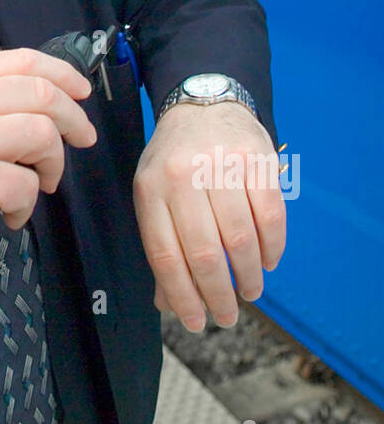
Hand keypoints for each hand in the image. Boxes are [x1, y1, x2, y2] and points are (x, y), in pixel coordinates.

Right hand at [0, 48, 96, 260]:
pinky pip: (27, 187)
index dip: (63, 73)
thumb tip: (38, 107)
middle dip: (74, 119)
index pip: (23, 61)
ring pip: (44, 136)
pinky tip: (9, 215)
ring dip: (53, 165)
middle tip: (82, 139)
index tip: (81, 91)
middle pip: (44, 95)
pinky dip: (27, 206)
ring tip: (40, 184)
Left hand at [133, 102, 285, 330]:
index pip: (165, 255)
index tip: (196, 322)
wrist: (203, 102)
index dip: (182, 296)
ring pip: (239, 238)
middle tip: (228, 316)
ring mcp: (221, 167)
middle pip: (204, 252)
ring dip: (247, 275)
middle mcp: (184, 178)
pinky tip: (268, 262)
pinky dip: (272, 247)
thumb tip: (167, 302)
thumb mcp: (153, 192)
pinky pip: (269, 215)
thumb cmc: (175, 159)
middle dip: (218, 295)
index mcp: (151, 190)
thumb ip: (160, 244)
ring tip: (250, 291)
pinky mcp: (255, 161)